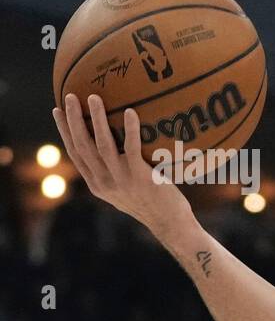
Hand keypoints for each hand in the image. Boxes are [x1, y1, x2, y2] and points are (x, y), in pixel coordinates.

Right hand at [52, 94, 191, 236]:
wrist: (170, 224)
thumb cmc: (153, 204)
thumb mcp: (125, 191)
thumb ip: (115, 174)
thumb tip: (116, 148)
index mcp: (97, 184)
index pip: (75, 153)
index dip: (64, 131)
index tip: (57, 110)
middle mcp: (104, 182)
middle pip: (82, 145)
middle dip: (72, 119)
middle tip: (71, 96)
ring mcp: (121, 180)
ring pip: (102, 144)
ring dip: (96, 119)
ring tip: (94, 98)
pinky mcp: (140, 178)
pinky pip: (132, 148)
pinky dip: (130, 129)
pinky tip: (130, 112)